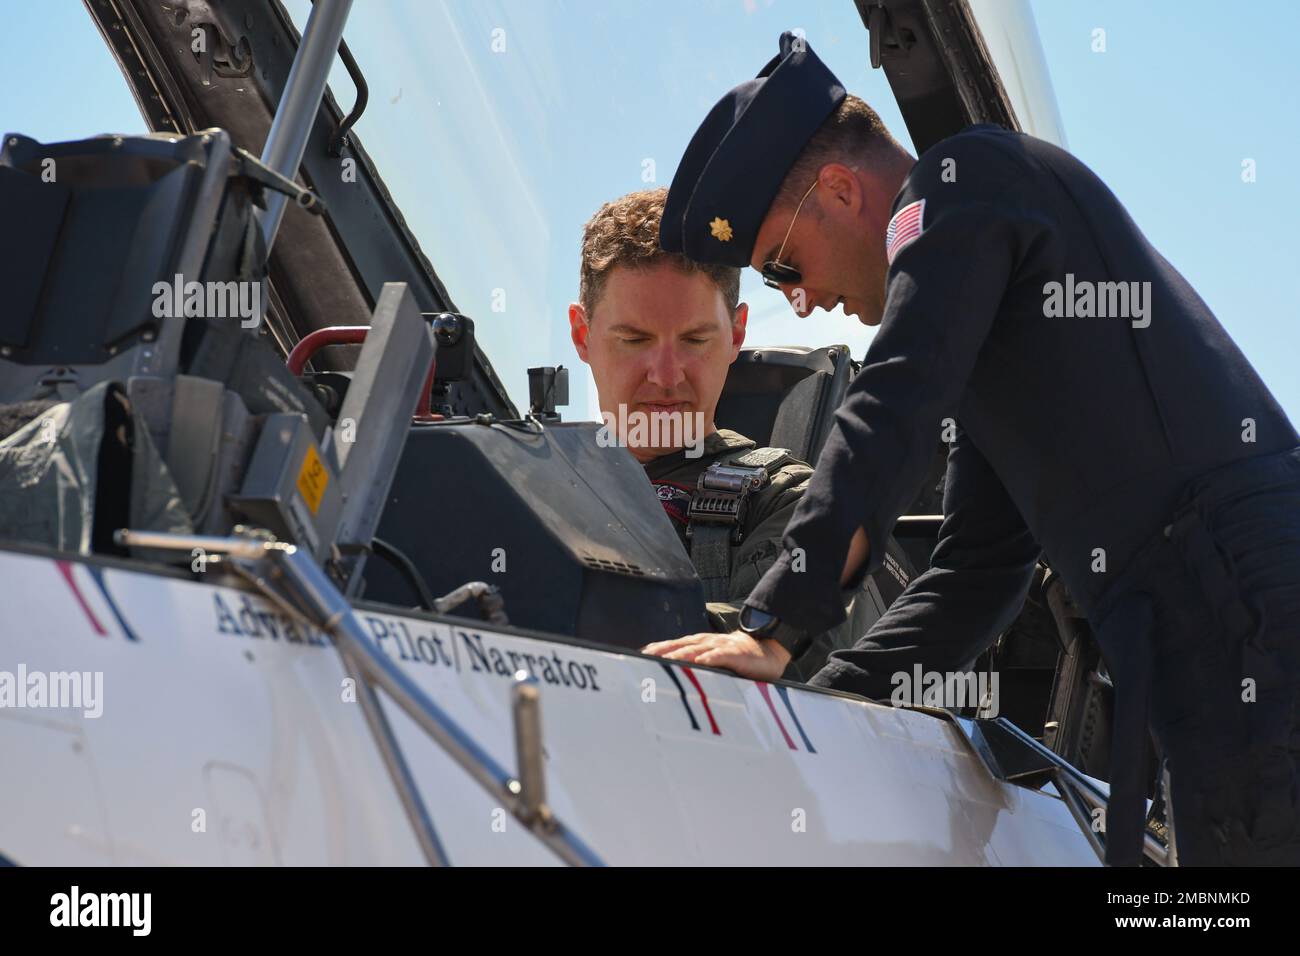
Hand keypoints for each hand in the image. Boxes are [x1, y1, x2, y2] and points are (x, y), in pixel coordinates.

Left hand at [641, 630, 791, 680]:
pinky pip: (720, 655)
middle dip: (660, 652)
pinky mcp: (734, 654)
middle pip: (678, 646)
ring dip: (680, 655)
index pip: (672, 645)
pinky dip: (710, 657)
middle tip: (642, 659)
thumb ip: (694, 666)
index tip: (636, 655)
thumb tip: (672, 676)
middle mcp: (705, 642)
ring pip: (696, 649)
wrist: (766, 650)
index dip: (655, 649)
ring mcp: (719, 646)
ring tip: (665, 661)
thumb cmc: (735, 659)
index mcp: (698, 644)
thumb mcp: (711, 661)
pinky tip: (701, 662)